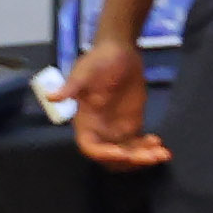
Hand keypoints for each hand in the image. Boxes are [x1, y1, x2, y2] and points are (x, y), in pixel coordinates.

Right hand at [65, 34, 167, 169]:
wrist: (120, 51)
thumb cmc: (99, 60)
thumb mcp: (85, 71)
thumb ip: (71, 87)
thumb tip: (51, 97)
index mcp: (85, 121)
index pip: (90, 147)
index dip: (104, 154)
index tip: (122, 153)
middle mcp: (100, 130)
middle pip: (112, 157)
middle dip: (130, 160)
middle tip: (150, 156)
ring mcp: (116, 130)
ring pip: (128, 155)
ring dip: (144, 158)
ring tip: (161, 153)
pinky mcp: (131, 125)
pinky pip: (138, 145)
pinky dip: (149, 149)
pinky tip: (160, 144)